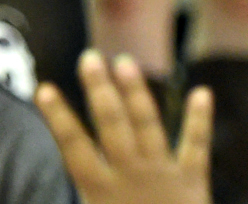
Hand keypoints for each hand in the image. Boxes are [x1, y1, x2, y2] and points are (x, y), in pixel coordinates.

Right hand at [35, 51, 211, 203]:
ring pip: (148, 126)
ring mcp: (164, 176)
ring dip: (136, 93)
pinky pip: (196, 147)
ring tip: (125, 62)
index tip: (45, 88)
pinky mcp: (193, 183)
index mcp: (101, 192)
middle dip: (99, 90)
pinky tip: (203, 93)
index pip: (73, 147)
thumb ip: (84, 201)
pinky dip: (200, 121)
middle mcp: (131, 177)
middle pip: (112, 126)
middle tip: (89, 57)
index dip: (58, 118)